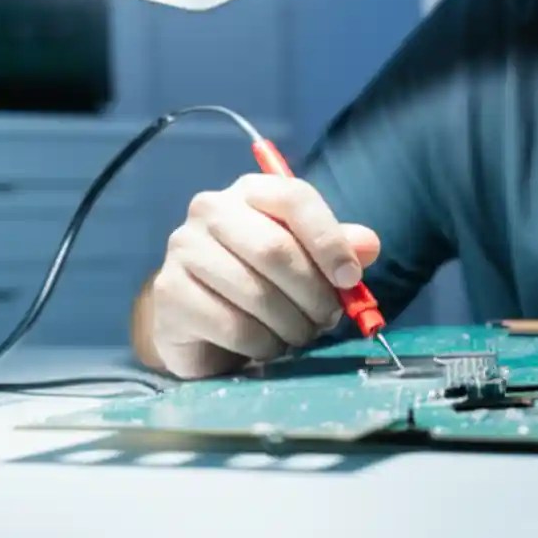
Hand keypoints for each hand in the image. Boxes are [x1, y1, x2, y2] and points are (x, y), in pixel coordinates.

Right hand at [149, 174, 379, 378]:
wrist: (202, 320)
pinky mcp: (169, 293)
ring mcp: (183, 249)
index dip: (329, 241)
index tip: (350, 278)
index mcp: (251, 191)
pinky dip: (262, 345)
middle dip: (313, 293)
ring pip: (256, 293)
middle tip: (327, 319)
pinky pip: (233, 327)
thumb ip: (339, 248)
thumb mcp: (307, 260)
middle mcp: (210, 210)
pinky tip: (265, 346)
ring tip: (300, 335)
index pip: (295, 198)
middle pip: (275, 249)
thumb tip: (369, 245)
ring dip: (292, 325)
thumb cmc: (263, 280)